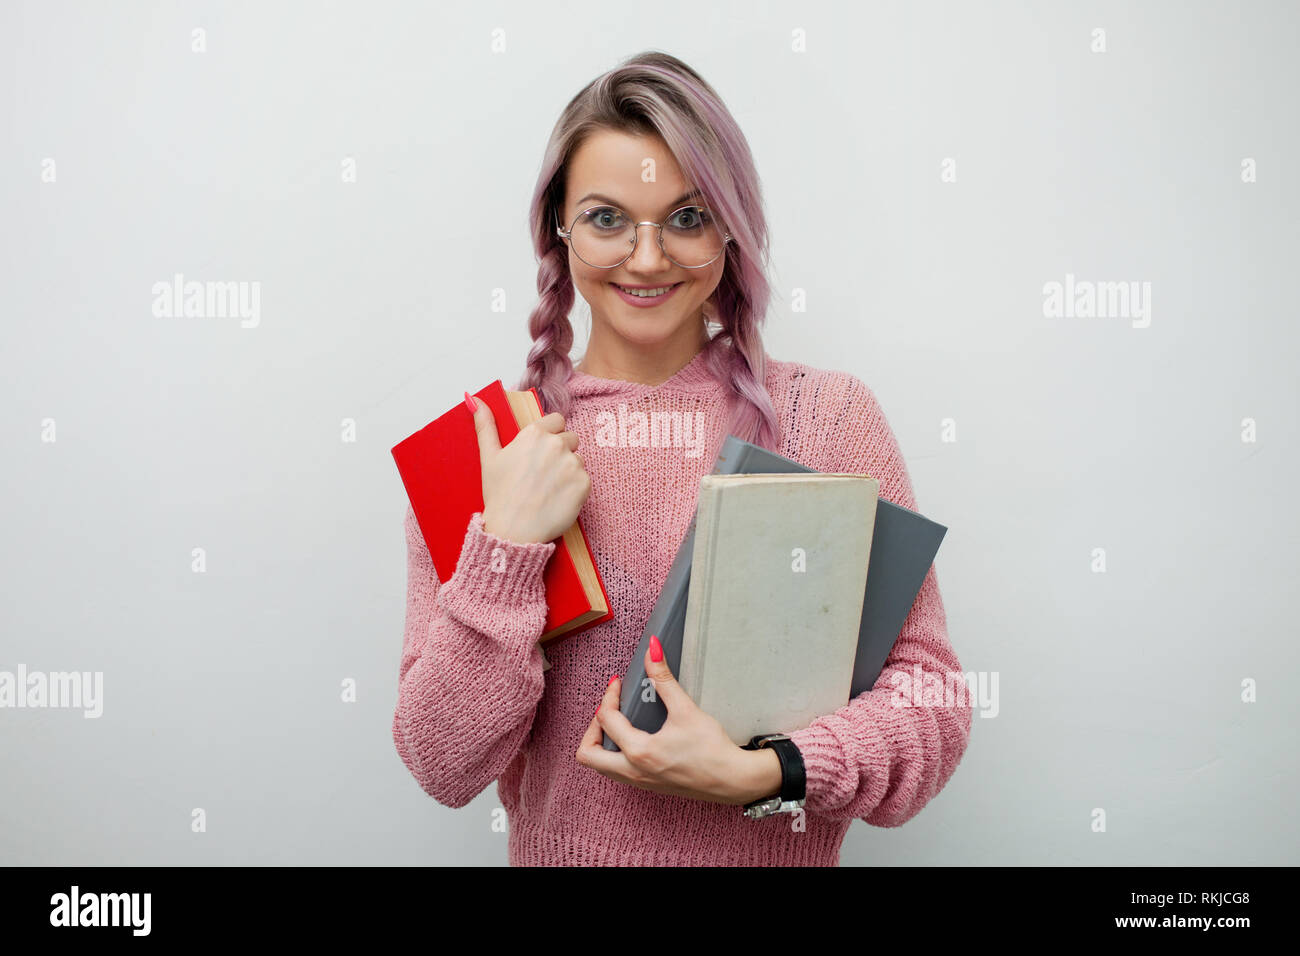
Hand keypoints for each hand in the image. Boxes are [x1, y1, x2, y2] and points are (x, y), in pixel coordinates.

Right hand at [467, 393, 590, 544]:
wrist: (513, 530)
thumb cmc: (500, 495)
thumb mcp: (489, 457)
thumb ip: (486, 425)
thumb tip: (474, 399)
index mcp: (535, 434)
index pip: (557, 420)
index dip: (551, 434)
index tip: (542, 451)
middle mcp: (556, 444)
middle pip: (571, 439)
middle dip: (561, 453)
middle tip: (543, 474)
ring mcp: (572, 464)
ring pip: (578, 461)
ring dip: (568, 471)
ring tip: (548, 489)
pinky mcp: (584, 484)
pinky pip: (585, 480)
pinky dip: (575, 490)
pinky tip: (558, 499)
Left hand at [576, 635, 783, 805]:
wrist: (733, 780)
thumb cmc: (712, 749)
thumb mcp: (686, 710)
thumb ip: (664, 678)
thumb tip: (652, 650)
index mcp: (639, 752)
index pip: (606, 719)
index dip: (609, 695)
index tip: (618, 683)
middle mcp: (633, 771)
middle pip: (588, 754)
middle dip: (592, 728)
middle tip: (607, 710)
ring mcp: (640, 782)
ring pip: (601, 766)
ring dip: (601, 744)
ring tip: (617, 723)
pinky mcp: (650, 785)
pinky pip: (617, 772)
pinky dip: (615, 754)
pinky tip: (634, 737)